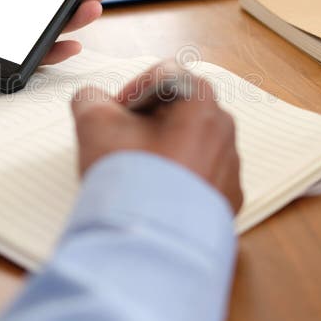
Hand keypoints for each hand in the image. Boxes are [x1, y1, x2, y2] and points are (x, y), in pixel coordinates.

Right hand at [71, 60, 242, 213]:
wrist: (152, 243)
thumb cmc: (130, 179)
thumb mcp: (94, 124)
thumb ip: (90, 98)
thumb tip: (93, 100)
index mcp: (201, 104)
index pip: (164, 76)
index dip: (132, 91)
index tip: (115, 114)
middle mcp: (224, 132)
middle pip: (180, 110)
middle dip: (148, 121)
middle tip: (122, 142)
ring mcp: (230, 169)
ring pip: (192, 145)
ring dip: (163, 150)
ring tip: (136, 173)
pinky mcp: (227, 201)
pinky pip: (200, 178)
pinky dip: (178, 181)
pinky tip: (153, 196)